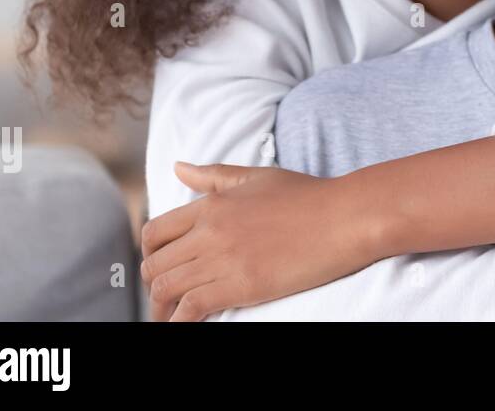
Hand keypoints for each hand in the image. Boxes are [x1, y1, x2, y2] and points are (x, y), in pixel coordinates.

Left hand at [140, 162, 381, 320]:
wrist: (344, 216)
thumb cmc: (308, 196)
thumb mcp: (257, 177)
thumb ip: (214, 176)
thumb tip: (178, 167)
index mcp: (211, 204)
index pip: (155, 232)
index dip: (150, 255)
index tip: (161, 268)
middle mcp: (209, 230)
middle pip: (155, 264)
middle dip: (153, 285)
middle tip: (165, 299)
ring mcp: (223, 258)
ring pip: (166, 289)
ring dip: (162, 308)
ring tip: (171, 318)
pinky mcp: (240, 285)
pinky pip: (191, 308)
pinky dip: (179, 322)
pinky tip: (185, 325)